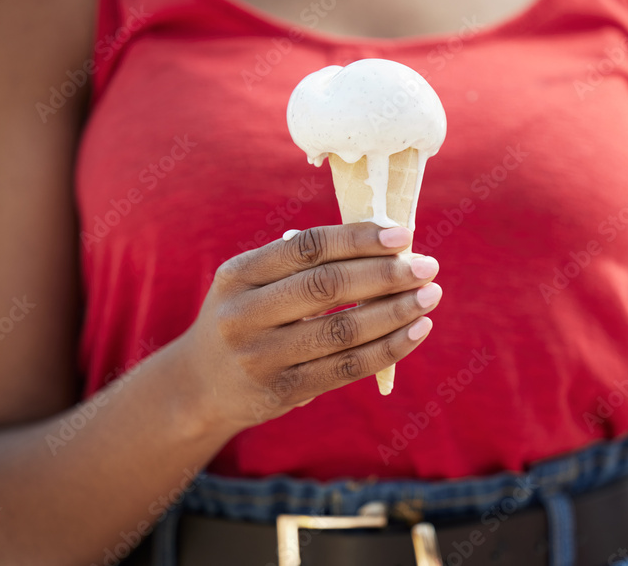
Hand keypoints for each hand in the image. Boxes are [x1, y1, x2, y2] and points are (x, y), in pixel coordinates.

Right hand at [177, 223, 441, 433]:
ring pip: (340, 331)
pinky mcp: (281, 392)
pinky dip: (386, 349)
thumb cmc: (245, 318)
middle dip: (384, 275)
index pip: (306, 248)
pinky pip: (345, 368)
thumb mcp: (251, 283)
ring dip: (393, 313)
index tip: (402, 235)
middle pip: (325, 288)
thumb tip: (385, 245)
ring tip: (429, 297)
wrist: (198, 386)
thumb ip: (301, 264)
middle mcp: (243, 314)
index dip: (357, 239)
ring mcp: (260, 357)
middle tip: (428, 267)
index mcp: (238, 274)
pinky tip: (415, 331)